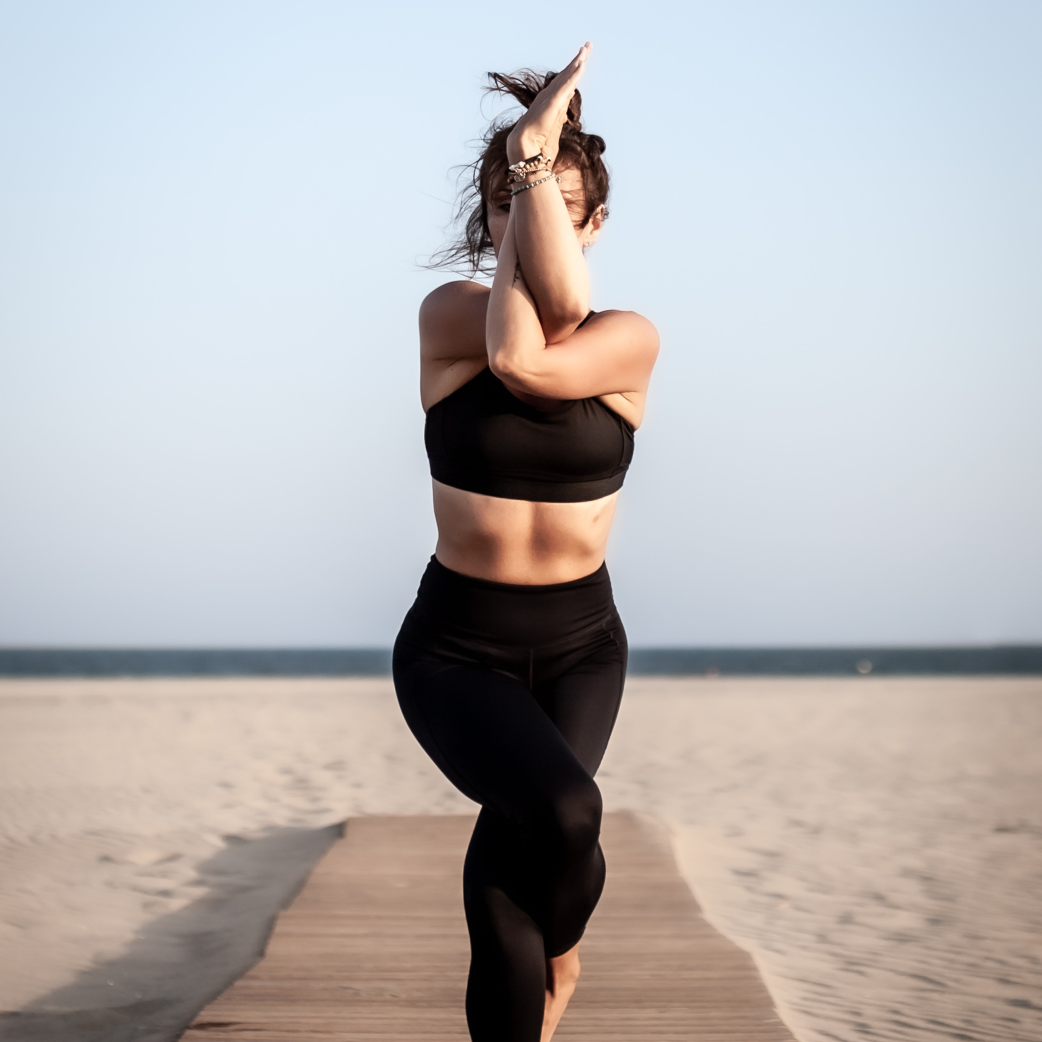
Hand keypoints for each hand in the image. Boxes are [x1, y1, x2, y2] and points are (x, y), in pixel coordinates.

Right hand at [505, 43, 590, 164]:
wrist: (525, 149)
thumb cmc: (535, 146)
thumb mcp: (552, 131)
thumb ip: (558, 119)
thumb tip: (564, 113)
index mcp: (549, 104)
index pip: (564, 84)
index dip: (572, 72)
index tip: (581, 61)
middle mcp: (549, 97)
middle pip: (566, 75)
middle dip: (577, 60)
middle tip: (587, 45)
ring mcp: (551, 98)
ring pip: (567, 76)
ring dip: (578, 61)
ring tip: (586, 47)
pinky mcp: (553, 102)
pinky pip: (566, 85)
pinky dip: (574, 74)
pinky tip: (582, 63)